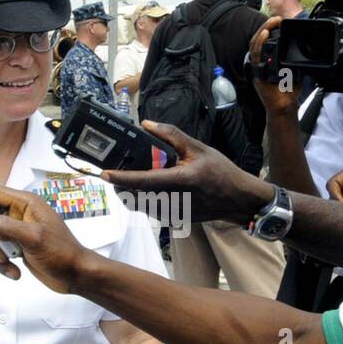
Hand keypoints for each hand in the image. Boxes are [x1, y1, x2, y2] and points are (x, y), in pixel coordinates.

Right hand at [0, 185, 91, 292]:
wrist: (76, 275)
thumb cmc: (60, 252)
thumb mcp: (32, 238)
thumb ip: (4, 227)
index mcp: (26, 203)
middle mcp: (20, 214)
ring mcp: (18, 232)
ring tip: (10, 265)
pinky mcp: (18, 248)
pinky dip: (3, 264)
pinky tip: (16, 272)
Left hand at [101, 121, 274, 224]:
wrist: (237, 200)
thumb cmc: (221, 172)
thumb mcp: (199, 148)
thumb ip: (172, 135)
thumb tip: (147, 124)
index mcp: (179, 180)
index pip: (143, 180)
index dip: (121, 178)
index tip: (104, 173)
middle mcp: (173, 199)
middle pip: (135, 197)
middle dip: (121, 187)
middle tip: (116, 173)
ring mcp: (173, 212)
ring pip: (141, 206)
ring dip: (132, 194)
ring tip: (132, 179)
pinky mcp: (174, 219)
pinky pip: (151, 210)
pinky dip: (145, 200)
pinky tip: (152, 189)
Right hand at [248, 16, 300, 115]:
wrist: (285, 106)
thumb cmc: (288, 91)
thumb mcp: (295, 70)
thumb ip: (296, 59)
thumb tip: (306, 48)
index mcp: (268, 60)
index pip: (266, 41)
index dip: (270, 29)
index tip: (280, 22)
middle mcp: (261, 62)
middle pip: (259, 39)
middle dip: (266, 26)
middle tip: (276, 19)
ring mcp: (258, 66)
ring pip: (255, 44)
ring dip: (262, 31)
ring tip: (271, 22)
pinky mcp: (257, 72)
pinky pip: (256, 55)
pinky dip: (260, 43)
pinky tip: (265, 35)